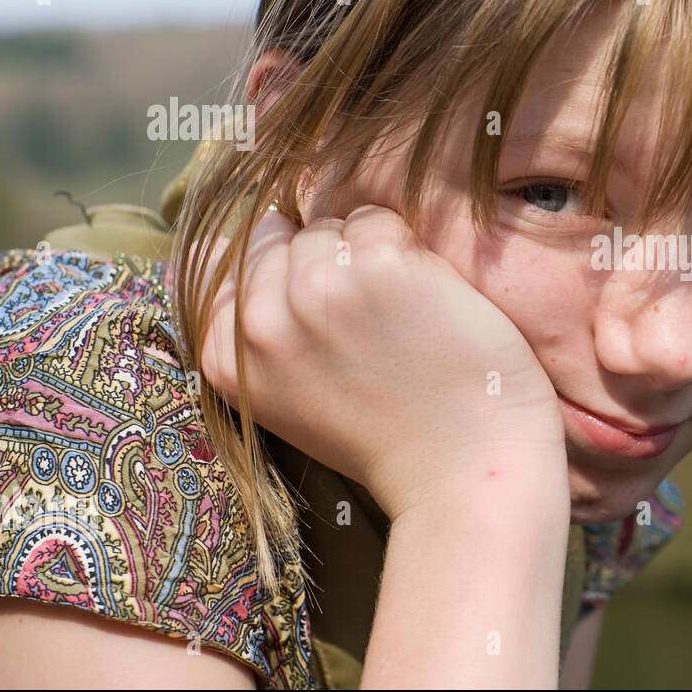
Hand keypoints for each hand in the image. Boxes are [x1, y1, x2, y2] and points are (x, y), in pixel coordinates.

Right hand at [197, 204, 566, 519]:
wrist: (465, 471)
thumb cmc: (391, 436)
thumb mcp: (290, 395)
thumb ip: (255, 328)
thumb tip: (237, 236)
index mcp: (226, 357)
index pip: (234, 261)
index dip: (290, 280)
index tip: (329, 323)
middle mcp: (261, 321)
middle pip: (286, 238)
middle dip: (328, 263)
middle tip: (373, 326)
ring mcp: (318, 288)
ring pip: (333, 225)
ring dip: (369, 252)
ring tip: (401, 318)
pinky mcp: (381, 265)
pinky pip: (383, 220)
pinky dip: (410, 250)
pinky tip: (426, 304)